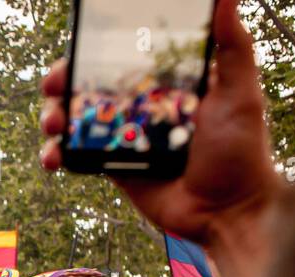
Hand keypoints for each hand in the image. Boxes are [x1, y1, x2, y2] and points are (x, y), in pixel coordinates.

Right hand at [39, 0, 281, 244]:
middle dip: (64, 83)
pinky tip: (54, 157)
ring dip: (55, 118)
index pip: (123, 58)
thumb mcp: (240, 93)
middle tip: (53, 85)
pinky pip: (77, 157)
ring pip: (77, 120)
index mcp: (167, 84)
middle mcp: (142, 107)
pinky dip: (58, 155)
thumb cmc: (241, 151)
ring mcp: (125, 138)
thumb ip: (232, 46)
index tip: (78, 48)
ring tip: (53, 125)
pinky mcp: (113, 168)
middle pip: (91, 87)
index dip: (95, 52)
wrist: (227, 211)